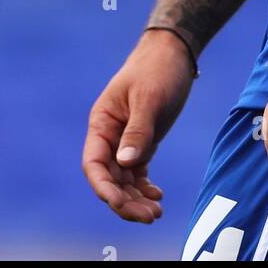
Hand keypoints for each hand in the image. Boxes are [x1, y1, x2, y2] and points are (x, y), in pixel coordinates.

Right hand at [81, 29, 195, 221]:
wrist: (174, 51)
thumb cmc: (158, 69)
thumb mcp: (149, 98)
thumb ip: (138, 131)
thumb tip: (125, 163)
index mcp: (102, 121)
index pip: (93, 162)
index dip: (103, 187)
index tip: (119, 203)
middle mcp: (109, 134)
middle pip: (109, 177)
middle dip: (125, 200)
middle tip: (150, 216)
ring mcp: (124, 139)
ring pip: (123, 179)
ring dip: (135, 198)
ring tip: (156, 212)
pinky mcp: (141, 141)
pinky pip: (136, 172)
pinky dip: (143, 187)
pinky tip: (157, 196)